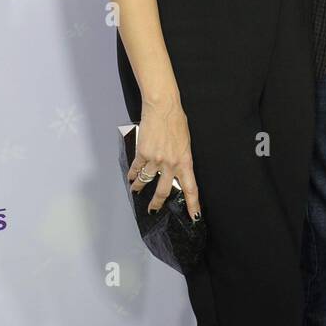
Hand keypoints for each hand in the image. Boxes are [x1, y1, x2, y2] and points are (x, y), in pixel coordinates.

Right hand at [127, 96, 200, 217]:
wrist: (163, 108)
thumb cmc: (177, 121)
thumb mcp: (186, 143)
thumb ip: (181, 158)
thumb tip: (176, 169)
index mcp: (185, 161)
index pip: (191, 188)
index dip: (193, 205)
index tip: (194, 217)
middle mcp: (170, 164)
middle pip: (163, 191)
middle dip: (157, 203)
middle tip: (153, 210)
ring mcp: (155, 159)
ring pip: (146, 181)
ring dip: (139, 187)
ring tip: (136, 190)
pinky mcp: (143, 152)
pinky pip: (136, 168)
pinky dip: (132, 173)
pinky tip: (130, 177)